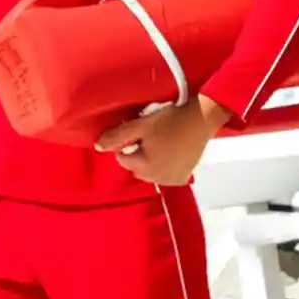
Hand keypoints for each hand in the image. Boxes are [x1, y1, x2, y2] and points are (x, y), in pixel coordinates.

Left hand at [94, 96, 232, 185]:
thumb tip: (97, 147)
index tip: (139, 133)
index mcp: (145, 166)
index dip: (128, 144)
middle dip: (138, 155)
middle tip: (150, 137)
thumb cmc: (169, 120)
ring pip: (150, 172)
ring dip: (151, 161)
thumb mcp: (140, 125)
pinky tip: (172, 151)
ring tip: (162, 143)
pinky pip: (165, 174)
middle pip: (136, 168)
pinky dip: (165, 165)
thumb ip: (117, 137)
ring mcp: (172, 179)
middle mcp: (158, 178)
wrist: (201, 119)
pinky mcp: (184, 177)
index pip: (123, 159)